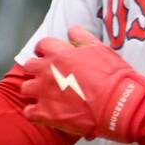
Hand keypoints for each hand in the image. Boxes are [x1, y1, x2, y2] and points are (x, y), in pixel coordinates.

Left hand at [21, 25, 144, 142]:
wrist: (118, 104)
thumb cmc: (113, 76)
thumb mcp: (100, 48)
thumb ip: (82, 38)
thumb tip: (72, 31)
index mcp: (59, 54)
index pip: (42, 45)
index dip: (45, 50)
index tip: (49, 55)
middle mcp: (47, 71)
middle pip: (29, 66)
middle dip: (36, 70)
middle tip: (47, 76)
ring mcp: (44, 93)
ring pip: (26, 88)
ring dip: (34, 91)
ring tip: (46, 96)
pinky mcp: (46, 113)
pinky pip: (29, 113)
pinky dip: (35, 113)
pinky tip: (45, 113)